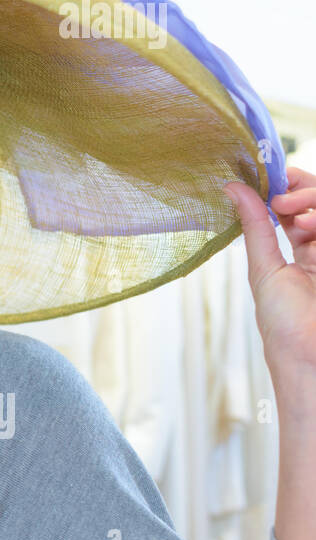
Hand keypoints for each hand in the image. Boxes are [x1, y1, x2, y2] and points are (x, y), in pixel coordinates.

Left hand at [224, 165, 315, 397]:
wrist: (309, 358)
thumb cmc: (285, 325)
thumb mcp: (265, 268)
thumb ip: (255, 226)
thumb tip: (232, 187)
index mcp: (302, 249)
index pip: (299, 206)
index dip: (288, 188)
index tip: (271, 181)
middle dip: (303, 190)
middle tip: (282, 198)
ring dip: (314, 203)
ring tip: (295, 216)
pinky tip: (310, 234)